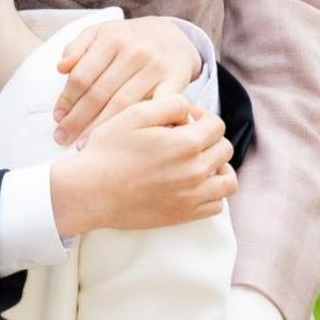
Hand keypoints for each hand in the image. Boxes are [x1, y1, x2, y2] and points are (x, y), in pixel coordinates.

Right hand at [51, 96, 234, 235]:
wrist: (91, 191)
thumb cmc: (108, 151)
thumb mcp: (134, 113)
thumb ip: (169, 104)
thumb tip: (189, 111)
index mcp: (185, 143)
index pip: (216, 125)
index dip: (202, 116)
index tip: (184, 119)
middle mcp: (195, 171)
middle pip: (224, 149)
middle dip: (209, 138)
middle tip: (186, 137)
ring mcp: (192, 196)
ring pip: (228, 180)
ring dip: (218, 167)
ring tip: (198, 161)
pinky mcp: (184, 215)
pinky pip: (216, 205)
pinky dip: (211, 193)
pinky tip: (192, 183)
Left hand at [54, 16, 201, 143]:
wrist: (173, 36)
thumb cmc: (128, 39)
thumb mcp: (101, 32)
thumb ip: (77, 47)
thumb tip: (60, 68)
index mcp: (111, 38)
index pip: (82, 75)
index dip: (67, 99)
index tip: (57, 118)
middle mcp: (134, 52)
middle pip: (100, 92)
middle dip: (78, 119)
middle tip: (62, 137)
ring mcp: (156, 67)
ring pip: (124, 104)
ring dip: (101, 127)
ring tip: (84, 145)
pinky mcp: (176, 81)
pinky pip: (156, 108)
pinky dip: (143, 124)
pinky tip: (127, 139)